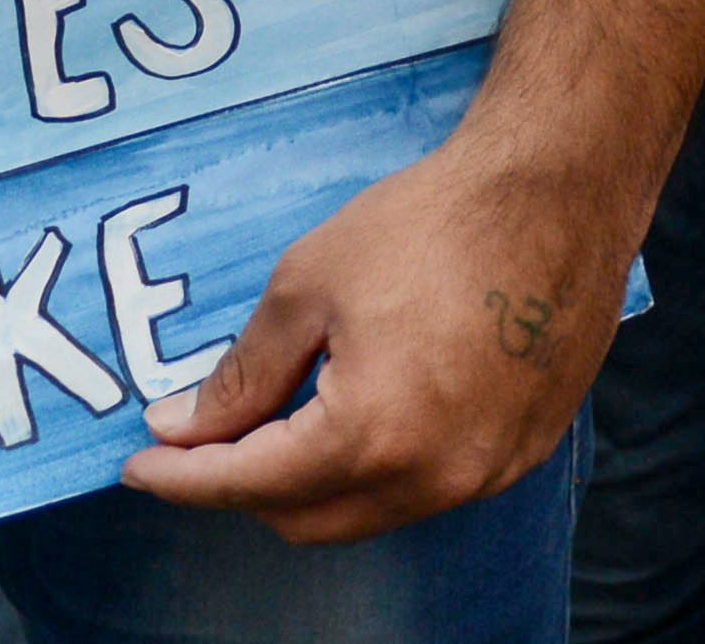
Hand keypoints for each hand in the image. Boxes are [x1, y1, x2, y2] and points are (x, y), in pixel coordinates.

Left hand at [114, 130, 627, 539]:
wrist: (562, 184)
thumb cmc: (435, 221)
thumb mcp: (309, 285)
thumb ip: (242, 373)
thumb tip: (184, 426)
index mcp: (371, 434)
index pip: (247, 484)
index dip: (182, 476)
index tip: (142, 463)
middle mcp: (436, 473)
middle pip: (306, 518)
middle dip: (246, 487)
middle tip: (213, 435)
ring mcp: (491, 468)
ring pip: (372, 510)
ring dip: (319, 480)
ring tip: (295, 416)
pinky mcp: (529, 446)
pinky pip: (433, 485)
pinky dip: (387, 465)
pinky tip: (377, 408)